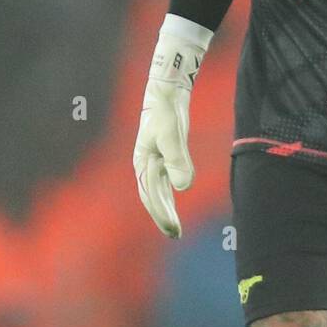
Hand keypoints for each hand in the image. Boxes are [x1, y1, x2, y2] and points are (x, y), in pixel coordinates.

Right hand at [133, 19, 210, 237]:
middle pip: (152, 196)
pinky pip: (162, 183)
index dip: (161, 212)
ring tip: (174, 229)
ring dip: (164, 210)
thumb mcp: (173, 134)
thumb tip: (184, 187)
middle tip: (175, 234)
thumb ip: (178, 160)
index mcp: (143, 161)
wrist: (166, 92)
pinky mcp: (162, 157)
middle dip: (162, 216)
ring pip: (156, 192)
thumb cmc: (167, 112)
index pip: (150, 194)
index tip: (173, 228)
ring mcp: (152, 161)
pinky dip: (167, 197)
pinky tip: (174, 206)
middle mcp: (145, 164)